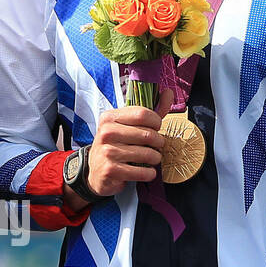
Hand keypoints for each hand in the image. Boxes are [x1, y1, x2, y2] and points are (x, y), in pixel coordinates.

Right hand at [74, 87, 175, 201]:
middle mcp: (106, 133)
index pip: (142, 114)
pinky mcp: (111, 170)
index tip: (157, 128)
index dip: (156, 121)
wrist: (97, 173)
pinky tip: (148, 172)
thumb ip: (149, 112)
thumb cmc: (117, 146)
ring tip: (153, 158)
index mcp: (109, 117)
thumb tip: (168, 92)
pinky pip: (141, 172)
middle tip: (157, 146)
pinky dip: (149, 174)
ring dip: (156, 158)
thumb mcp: (128, 127)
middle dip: (159, 142)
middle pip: (148, 134)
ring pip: (147, 154)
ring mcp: (107, 152)